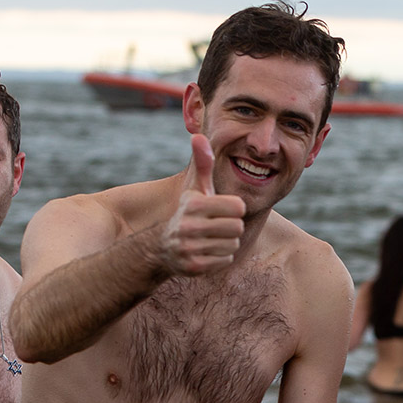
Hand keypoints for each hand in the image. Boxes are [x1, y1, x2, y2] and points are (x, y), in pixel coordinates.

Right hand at [161, 134, 245, 275]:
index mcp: (193, 205)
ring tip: (210, 238)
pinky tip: (207, 251)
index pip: (238, 207)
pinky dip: (220, 257)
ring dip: (226, 242)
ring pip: (232, 245)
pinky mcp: (194, 267)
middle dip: (231, 226)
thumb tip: (198, 136)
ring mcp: (190, 248)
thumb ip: (203, 164)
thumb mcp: (196, 188)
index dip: (234, 208)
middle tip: (216, 226)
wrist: (163, 247)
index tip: (221, 209)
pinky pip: (226, 260)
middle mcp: (189, 226)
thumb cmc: (189, 212)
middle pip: (237, 227)